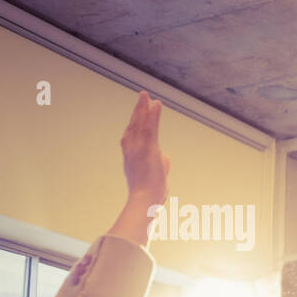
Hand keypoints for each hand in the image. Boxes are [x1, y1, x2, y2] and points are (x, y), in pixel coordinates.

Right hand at [120, 91, 168, 209]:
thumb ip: (160, 163)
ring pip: (141, 123)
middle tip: (143, 96)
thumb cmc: (148, 193)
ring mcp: (138, 148)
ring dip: (144, 107)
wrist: (144, 201)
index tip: (140, 110)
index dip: (136, 120)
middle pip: (134, 124)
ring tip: (147, 95)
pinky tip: (155, 105)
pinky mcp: (147, 149)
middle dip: (138, 109)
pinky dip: (152, 115)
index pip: (133, 132)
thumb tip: (165, 157)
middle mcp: (131, 148)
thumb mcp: (154, 175)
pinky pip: (150, 128)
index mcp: (131, 154)